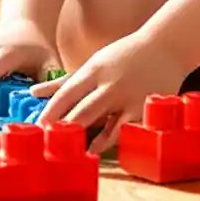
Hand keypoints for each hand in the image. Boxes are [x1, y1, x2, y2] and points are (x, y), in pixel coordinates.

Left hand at [31, 29, 187, 153]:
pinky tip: (99, 151)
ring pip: (105, 124)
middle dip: (64, 128)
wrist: (166, 48)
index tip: (37, 126)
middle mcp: (110, 85)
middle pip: (82, 111)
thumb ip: (64, 81)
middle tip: (48, 143)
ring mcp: (129, 99)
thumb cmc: (124, 57)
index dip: (51, 111)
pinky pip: (126, 130)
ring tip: (72, 152)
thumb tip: (33, 93)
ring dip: (88, 139)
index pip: (67, 93)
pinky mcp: (145, 111)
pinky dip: (112, 141)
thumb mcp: (93, 64)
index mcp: (94, 71)